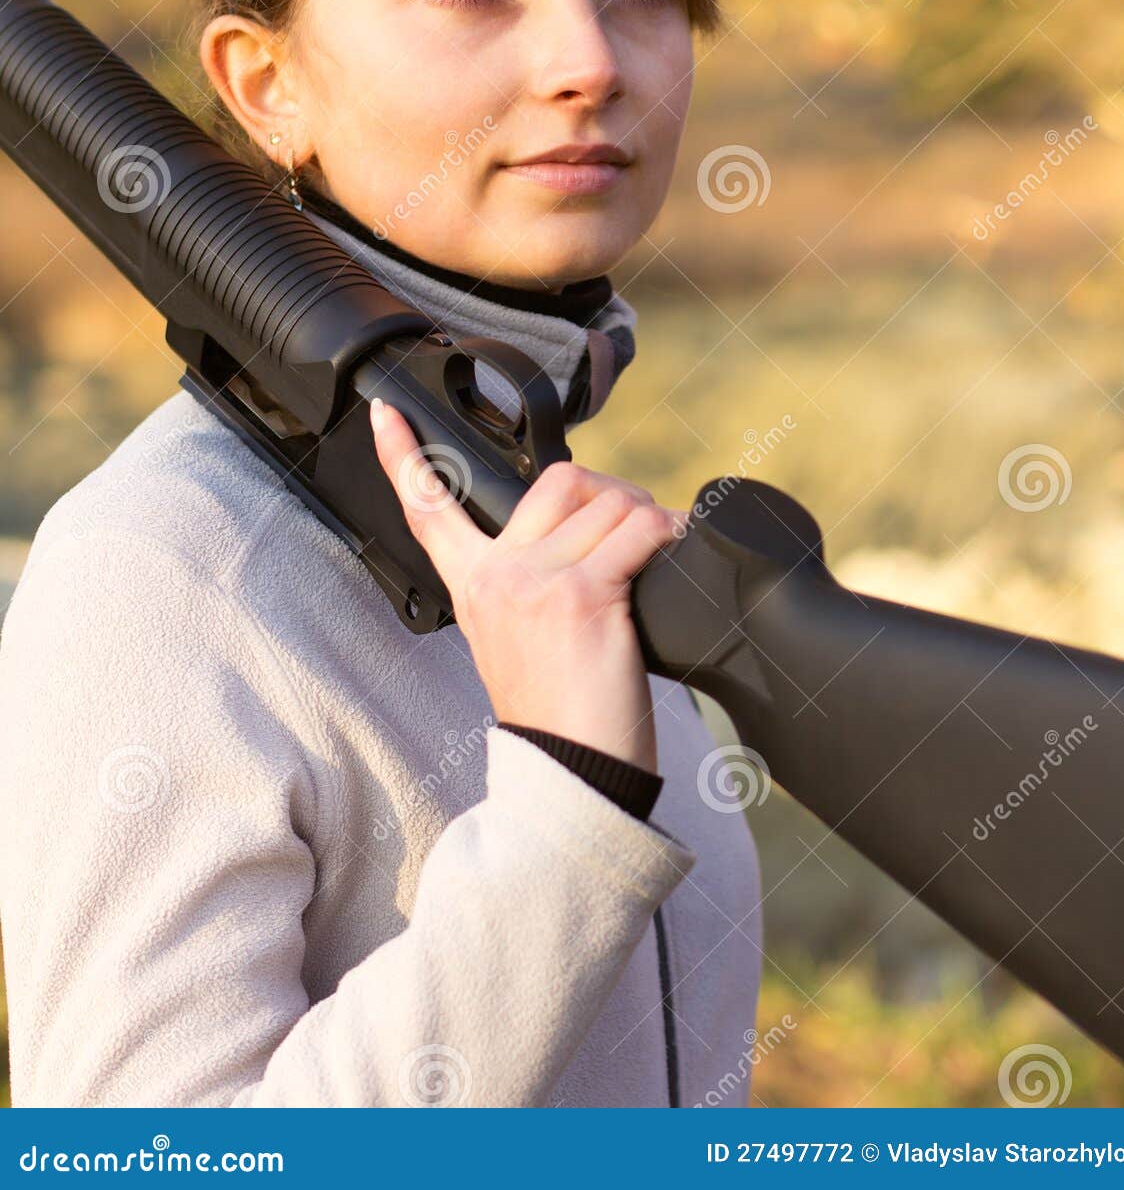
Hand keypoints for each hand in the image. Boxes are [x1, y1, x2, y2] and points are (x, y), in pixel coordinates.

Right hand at [369, 401, 680, 772]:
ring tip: (656, 557)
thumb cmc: (564, 717)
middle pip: (560, 479)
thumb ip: (532, 580)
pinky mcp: (582, 595)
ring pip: (610, 501)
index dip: (403, 455)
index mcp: (473, 587)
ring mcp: (536, 583)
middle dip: (611, 494)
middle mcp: (497, 577)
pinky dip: (668, 533)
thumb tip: (592, 528)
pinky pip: (639, 530)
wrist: (576, 777)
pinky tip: (673, 552)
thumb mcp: (520, 640)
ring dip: (649, 518)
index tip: (384, 412)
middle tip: (633, 535)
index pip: (427, 508)